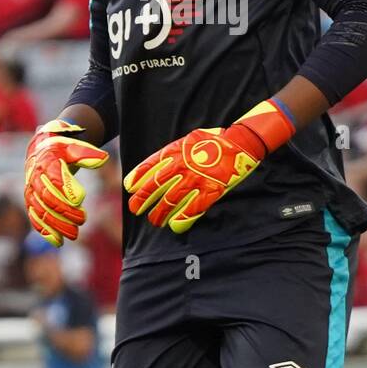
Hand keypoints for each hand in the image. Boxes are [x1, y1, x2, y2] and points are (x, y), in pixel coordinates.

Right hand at [24, 120, 109, 245]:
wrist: (41, 152)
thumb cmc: (62, 150)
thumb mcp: (74, 148)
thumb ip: (88, 154)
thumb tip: (104, 159)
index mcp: (46, 164)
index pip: (54, 180)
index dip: (66, 190)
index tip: (81, 200)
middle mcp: (35, 179)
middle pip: (47, 199)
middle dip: (64, 212)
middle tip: (82, 221)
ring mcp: (31, 193)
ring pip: (41, 212)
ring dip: (56, 225)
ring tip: (74, 235)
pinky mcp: (31, 204)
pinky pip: (35, 219)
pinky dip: (45, 232)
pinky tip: (58, 241)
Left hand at [124, 100, 294, 233]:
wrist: (238, 143)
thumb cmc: (212, 141)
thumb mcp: (187, 141)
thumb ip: (171, 154)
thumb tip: (155, 167)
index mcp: (175, 153)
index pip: (149, 168)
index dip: (137, 179)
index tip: (128, 188)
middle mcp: (181, 167)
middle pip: (155, 187)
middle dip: (143, 200)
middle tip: (136, 209)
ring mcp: (195, 180)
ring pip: (170, 201)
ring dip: (159, 213)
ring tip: (154, 221)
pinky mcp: (209, 192)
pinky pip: (191, 210)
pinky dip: (181, 219)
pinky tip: (174, 226)